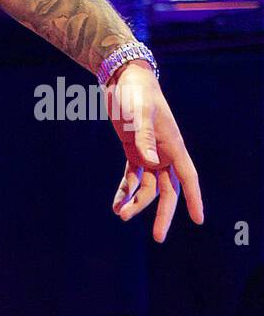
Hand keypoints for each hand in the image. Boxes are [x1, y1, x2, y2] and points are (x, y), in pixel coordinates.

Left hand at [104, 62, 203, 241]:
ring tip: (121, 215)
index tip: (198, 220)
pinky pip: (132, 177)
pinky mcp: (132, 150)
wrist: (122, 78)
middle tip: (159, 237)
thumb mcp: (139, 113)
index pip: (188, 177)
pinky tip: (116, 203)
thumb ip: (144, 136)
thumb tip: (150, 163)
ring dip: (136, 202)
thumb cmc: (136, 93)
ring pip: (148, 187)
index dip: (194, 199)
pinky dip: (125, 190)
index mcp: (173, 145)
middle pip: (168, 190)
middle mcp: (163, 153)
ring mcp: (148, 153)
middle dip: (163, 214)